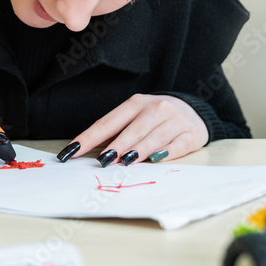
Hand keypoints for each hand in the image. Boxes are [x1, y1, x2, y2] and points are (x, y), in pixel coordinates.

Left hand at [60, 94, 208, 165]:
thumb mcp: (134, 117)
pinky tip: (155, 160)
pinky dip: (166, 153)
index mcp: (136, 103)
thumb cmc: (155, 117)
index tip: (72, 152)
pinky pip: (177, 146)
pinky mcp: (191, 134)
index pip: (108, 122)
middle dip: (117, 145)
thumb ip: (114, 132)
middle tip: (103, 160)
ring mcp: (175, 121)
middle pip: (133, 129)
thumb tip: (86, 150)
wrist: (193, 110)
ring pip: (154, 137)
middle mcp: (156, 108)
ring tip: (125, 162)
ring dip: (139, 150)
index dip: (89, 137)